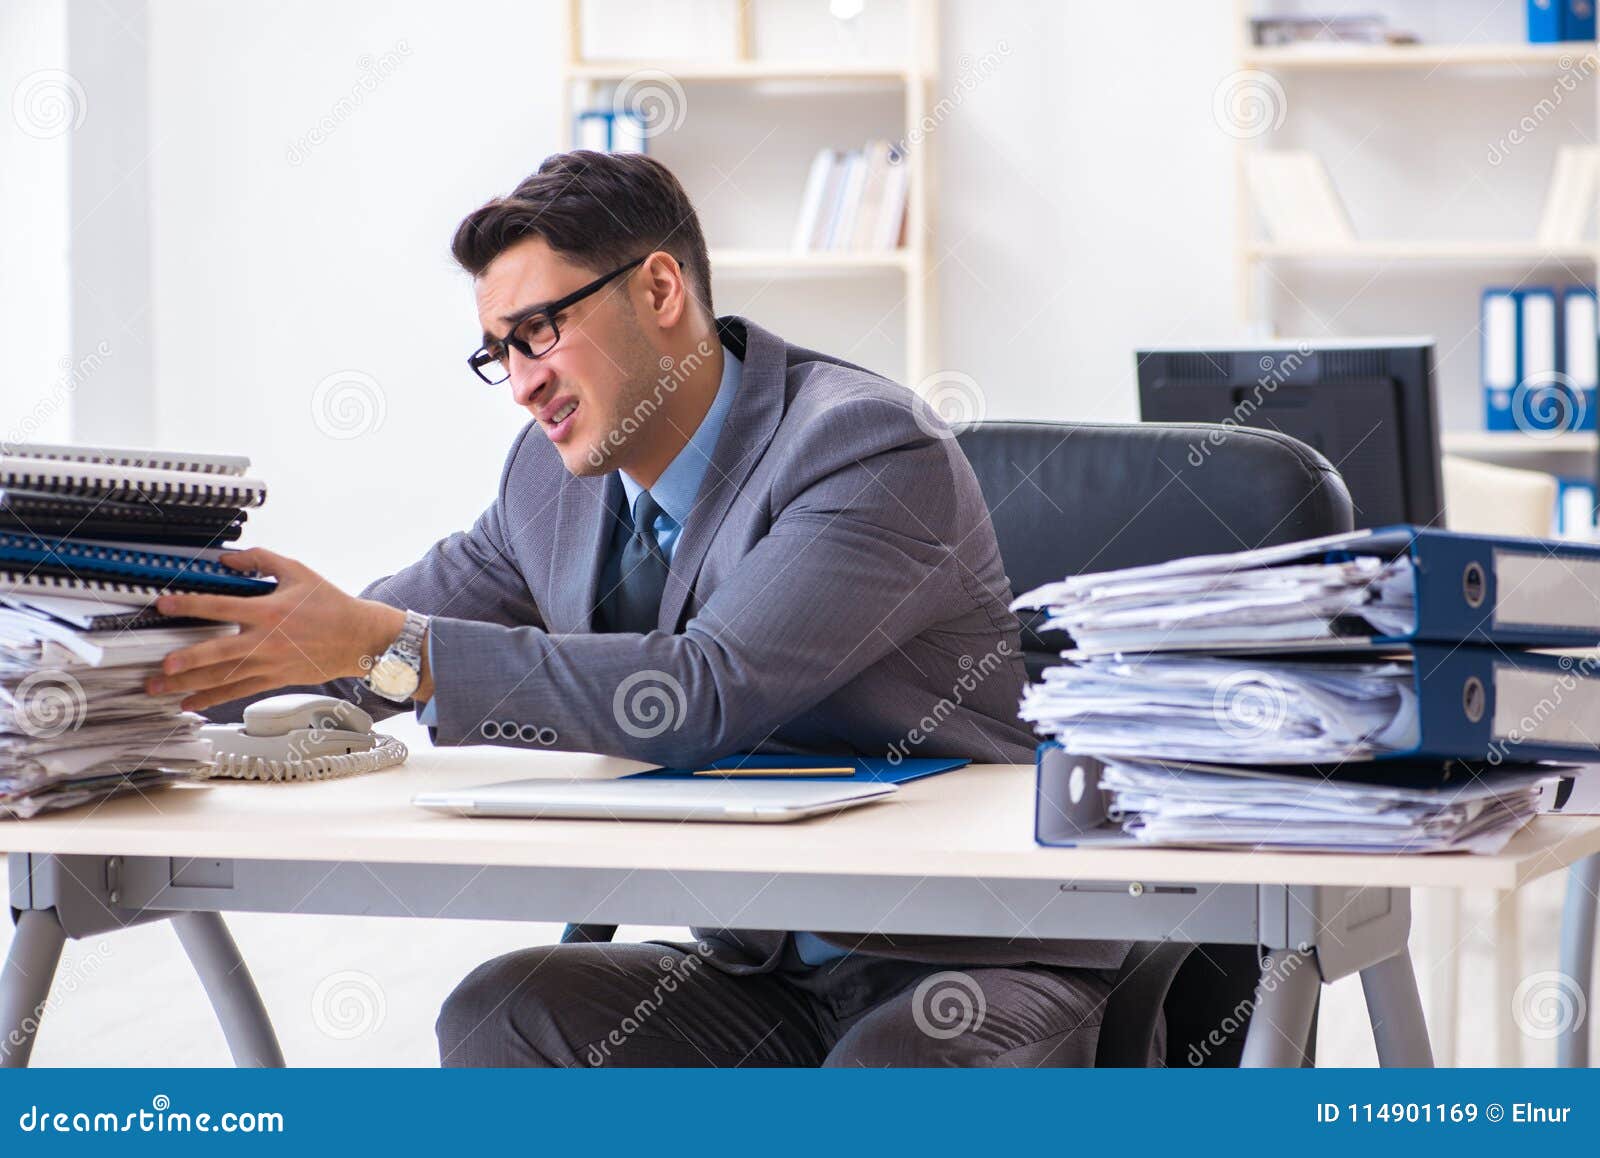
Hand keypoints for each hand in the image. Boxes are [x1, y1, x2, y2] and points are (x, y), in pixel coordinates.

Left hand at [146, 548, 407, 711]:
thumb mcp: (297, 571)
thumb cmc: (330, 604)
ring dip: (189, 684)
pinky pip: (238, 691)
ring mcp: (269, 663)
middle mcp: (265, 640)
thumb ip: (260, 561)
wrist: (359, 637)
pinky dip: (213, 698)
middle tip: (159, 667)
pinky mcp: (274, 679)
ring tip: (159, 689)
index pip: (219, 607)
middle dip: (185, 660)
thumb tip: (226, 560)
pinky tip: (191, 702)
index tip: (163, 605)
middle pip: (217, 652)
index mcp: (268, 611)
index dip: (189, 605)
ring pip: (222, 677)